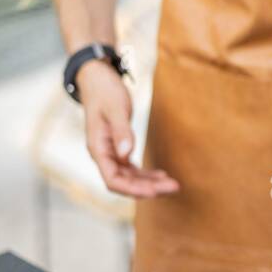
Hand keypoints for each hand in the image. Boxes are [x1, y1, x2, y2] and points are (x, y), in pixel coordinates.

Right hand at [80, 62, 179, 198]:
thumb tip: (126, 154)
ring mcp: (110, 153)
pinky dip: (145, 174)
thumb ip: (121, 131)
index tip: (155, 192)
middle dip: (148, 188)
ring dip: (149, 183)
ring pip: (129, 177)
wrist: (97, 79)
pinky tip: (161, 175)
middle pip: (124, 182)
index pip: (113, 180)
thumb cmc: (105, 91)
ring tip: (173, 184)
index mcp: (98, 149)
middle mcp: (103, 155)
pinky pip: (131, 168)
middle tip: (174, 187)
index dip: (133, 189)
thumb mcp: (115, 108)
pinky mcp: (117, 148)